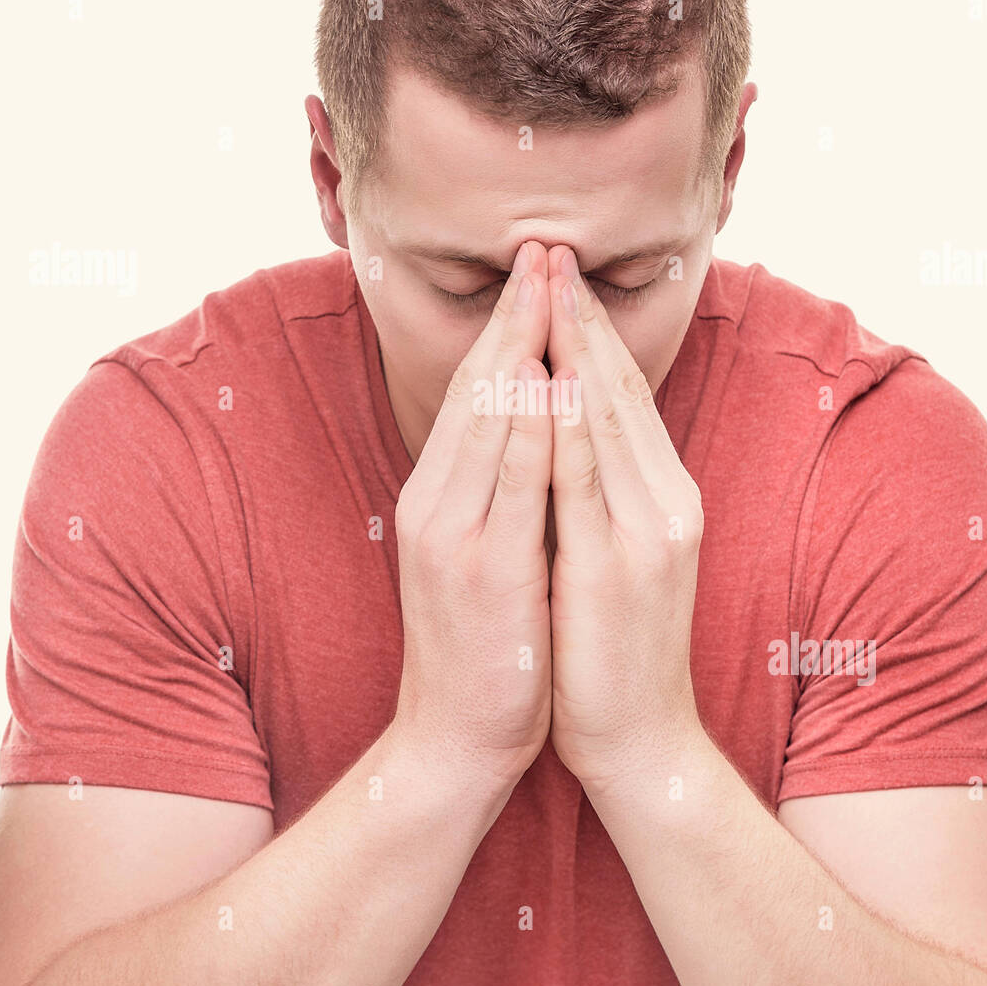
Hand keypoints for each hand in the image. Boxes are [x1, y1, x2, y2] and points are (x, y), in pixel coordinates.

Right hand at [390, 241, 554, 787]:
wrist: (455, 738)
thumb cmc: (482, 646)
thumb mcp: (475, 554)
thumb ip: (491, 490)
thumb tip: (527, 426)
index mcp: (438, 495)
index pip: (475, 392)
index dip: (508, 327)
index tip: (535, 271)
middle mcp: (438, 503)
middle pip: (480, 390)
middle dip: (516, 315)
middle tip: (542, 247)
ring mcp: (456, 534)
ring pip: (492, 421)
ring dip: (523, 346)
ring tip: (547, 283)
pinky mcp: (486, 569)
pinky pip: (515, 481)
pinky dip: (531, 423)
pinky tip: (548, 377)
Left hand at [544, 245, 706, 790]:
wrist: (638, 738)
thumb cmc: (614, 647)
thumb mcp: (618, 555)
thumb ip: (605, 491)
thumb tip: (571, 430)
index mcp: (664, 495)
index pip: (622, 394)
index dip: (588, 330)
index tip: (555, 275)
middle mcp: (666, 500)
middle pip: (617, 389)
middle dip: (579, 316)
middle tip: (549, 248)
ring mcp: (648, 530)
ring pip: (607, 418)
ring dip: (574, 345)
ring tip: (548, 284)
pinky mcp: (621, 564)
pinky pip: (587, 478)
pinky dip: (570, 421)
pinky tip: (553, 375)